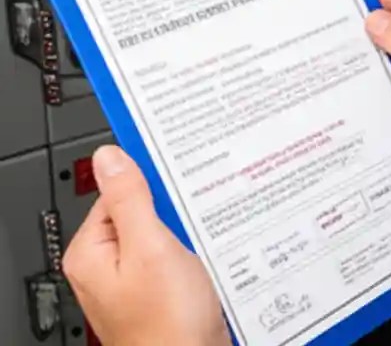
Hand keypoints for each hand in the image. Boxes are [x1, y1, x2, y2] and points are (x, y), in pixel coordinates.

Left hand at [63, 146, 229, 345]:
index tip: (176, 180)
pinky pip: (175, 259)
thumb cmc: (168, 324)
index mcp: (91, 253)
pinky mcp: (158, 293)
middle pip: (142, 214)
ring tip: (202, 249)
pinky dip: (194, 255)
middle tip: (193, 223)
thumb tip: (110, 158)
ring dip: (188, 235)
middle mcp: (106, 268)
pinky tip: (207, 263)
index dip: (150, 186)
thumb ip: (130, 199)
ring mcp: (133, 282)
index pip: (116, 194)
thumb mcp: (151, 248)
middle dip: (174, 214)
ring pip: (163, 237)